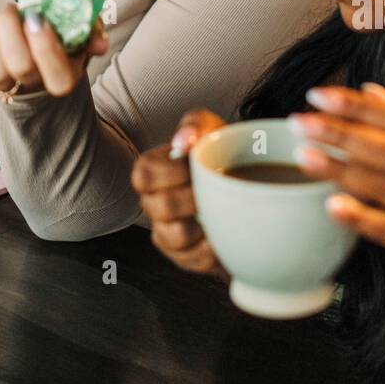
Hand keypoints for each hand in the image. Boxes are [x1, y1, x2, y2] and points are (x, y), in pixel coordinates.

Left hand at [0, 2, 107, 97]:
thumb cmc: (62, 43)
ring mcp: (4, 88)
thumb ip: (93, 32)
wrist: (35, 64)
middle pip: (18, 66)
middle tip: (14, 9)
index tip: (36, 17)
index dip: (45, 46)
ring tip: (1, 19)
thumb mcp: (82, 35)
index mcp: (63, 79)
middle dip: (11, 29)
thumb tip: (99, 45)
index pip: (56, 75)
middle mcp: (33, 88)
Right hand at [131, 108, 228, 278]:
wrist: (240, 184)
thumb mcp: (208, 129)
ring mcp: (165, 232)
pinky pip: (195, 259)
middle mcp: (151, 203)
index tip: (196, 166)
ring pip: (176, 237)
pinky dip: (214, 247)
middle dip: (193, 198)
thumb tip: (185, 138)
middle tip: (214, 190)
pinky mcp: (182, 256)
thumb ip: (195, 124)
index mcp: (150, 171)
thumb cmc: (216, 152)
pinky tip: (222, 232)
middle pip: (161, 207)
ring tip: (218, 212)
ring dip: (202, 224)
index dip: (173, 173)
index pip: (144, 176)